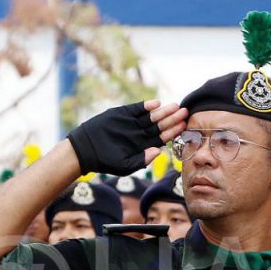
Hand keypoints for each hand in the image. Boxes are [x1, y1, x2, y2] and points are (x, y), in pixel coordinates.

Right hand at [66, 100, 186, 175]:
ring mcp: (133, 122)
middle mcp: (141, 133)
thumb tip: (159, 151)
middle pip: (161, 125)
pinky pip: (137, 109)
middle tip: (185, 111)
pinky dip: (146, 106)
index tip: (184, 126)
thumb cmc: (106, 161)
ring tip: (175, 106)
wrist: (86, 149)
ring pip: (152, 116)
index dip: (173, 131)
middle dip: (173, 118)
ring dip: (164, 111)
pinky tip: (156, 104)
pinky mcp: (122, 114)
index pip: (163, 137)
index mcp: (144, 145)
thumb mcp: (126, 165)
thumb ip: (143, 160)